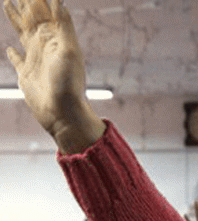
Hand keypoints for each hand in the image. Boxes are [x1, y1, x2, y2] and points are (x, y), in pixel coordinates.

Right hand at [4, 0, 104, 152]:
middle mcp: (45, 46)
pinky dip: (12, 54)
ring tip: (7, 2)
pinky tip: (10, 49)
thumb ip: (64, 27)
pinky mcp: (26, 74)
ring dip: (15, 17)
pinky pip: (17, 60)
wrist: (64, 113)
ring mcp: (35, 59)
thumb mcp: (70, 51)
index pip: (44, 10)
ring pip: (22, 31)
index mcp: (55, 38)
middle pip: (32, 17)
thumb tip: (60, 2)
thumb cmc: (69, 84)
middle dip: (25, 1)